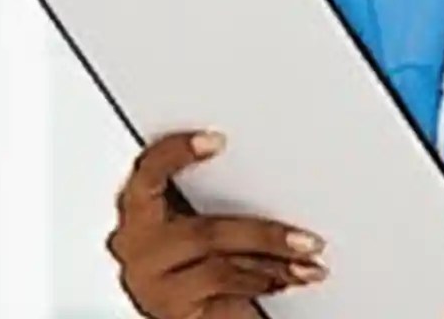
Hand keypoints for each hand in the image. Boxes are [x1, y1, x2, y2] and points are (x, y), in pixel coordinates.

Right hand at [107, 130, 329, 318]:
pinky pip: (224, 289)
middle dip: (263, 235)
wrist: (182, 310)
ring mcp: (151, 281)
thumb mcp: (198, 219)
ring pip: (221, 265)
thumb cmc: (191, 256)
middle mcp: (137, 245)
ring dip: (274, 262)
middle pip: (205, 232)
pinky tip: (288, 277)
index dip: (175, 154)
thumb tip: (271, 173)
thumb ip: (215, 198)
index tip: (215, 141)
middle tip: (307, 239)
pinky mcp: (171, 309)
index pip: (147, 175)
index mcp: (140, 211)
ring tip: (307, 257)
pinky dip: (263, 282)